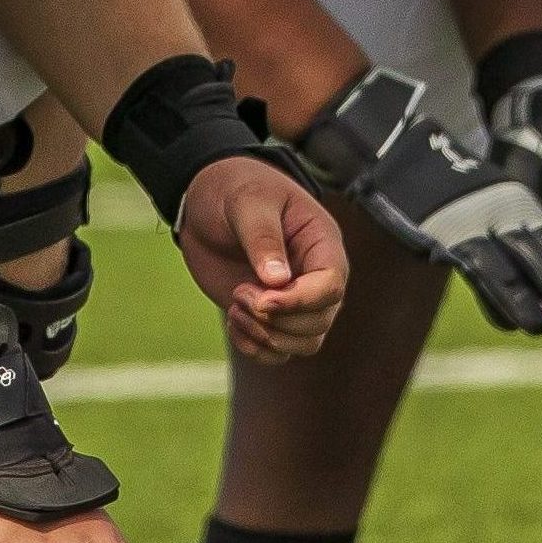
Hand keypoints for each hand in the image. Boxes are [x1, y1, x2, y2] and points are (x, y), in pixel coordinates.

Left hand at [176, 156, 347, 361]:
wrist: (209, 204)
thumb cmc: (237, 190)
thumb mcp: (249, 203)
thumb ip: (263, 238)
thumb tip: (278, 281)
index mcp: (322, 244)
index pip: (331, 286)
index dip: (300, 301)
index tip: (261, 299)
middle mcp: (315, 276)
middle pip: (319, 321)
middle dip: (276, 320)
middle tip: (239, 293)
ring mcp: (295, 299)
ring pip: (305, 342)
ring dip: (266, 336)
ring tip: (235, 306)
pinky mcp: (272, 316)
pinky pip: (280, 352)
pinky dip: (255, 348)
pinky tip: (233, 321)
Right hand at [302, 67, 541, 349]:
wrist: (395, 152)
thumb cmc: (435, 192)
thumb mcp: (480, 222)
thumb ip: (503, 266)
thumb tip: (520, 318)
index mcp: (523, 213)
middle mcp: (513, 219)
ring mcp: (486, 227)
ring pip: (536, 270)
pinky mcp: (454, 236)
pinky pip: (489, 271)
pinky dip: (514, 298)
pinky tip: (534, 324)